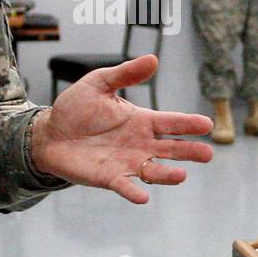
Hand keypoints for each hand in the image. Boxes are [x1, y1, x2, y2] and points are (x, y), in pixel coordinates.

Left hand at [29, 54, 213, 203]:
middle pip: (171, 149)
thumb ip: (125, 74)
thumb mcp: (99, 83)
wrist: (49, 133)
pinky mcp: (109, 177)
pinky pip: (125, 186)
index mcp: (141, 121)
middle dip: (190, 152)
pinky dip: (134, 192)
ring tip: (181, 175)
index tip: (207, 124)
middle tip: (208, 154)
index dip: (188, 124)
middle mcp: (140, 143)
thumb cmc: (76, 108)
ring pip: (154, 170)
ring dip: (168, 175)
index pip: (171, 122)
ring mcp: (126, 162)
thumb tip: (153, 59)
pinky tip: (143, 197)